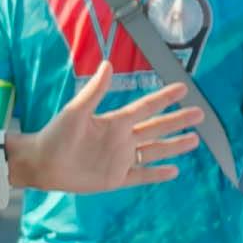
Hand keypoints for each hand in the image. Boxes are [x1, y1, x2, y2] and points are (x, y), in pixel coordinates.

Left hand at [12, 66, 198, 195]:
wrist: (42, 164)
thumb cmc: (56, 134)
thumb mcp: (76, 111)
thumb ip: (94, 91)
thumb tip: (107, 64)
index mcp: (115, 122)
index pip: (146, 107)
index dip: (164, 98)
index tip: (183, 88)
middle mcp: (122, 139)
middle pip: (157, 128)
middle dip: (178, 120)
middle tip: (201, 114)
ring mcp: (121, 159)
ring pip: (154, 151)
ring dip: (174, 145)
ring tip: (195, 140)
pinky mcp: (115, 178)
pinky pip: (141, 175)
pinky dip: (157, 173)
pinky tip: (174, 170)